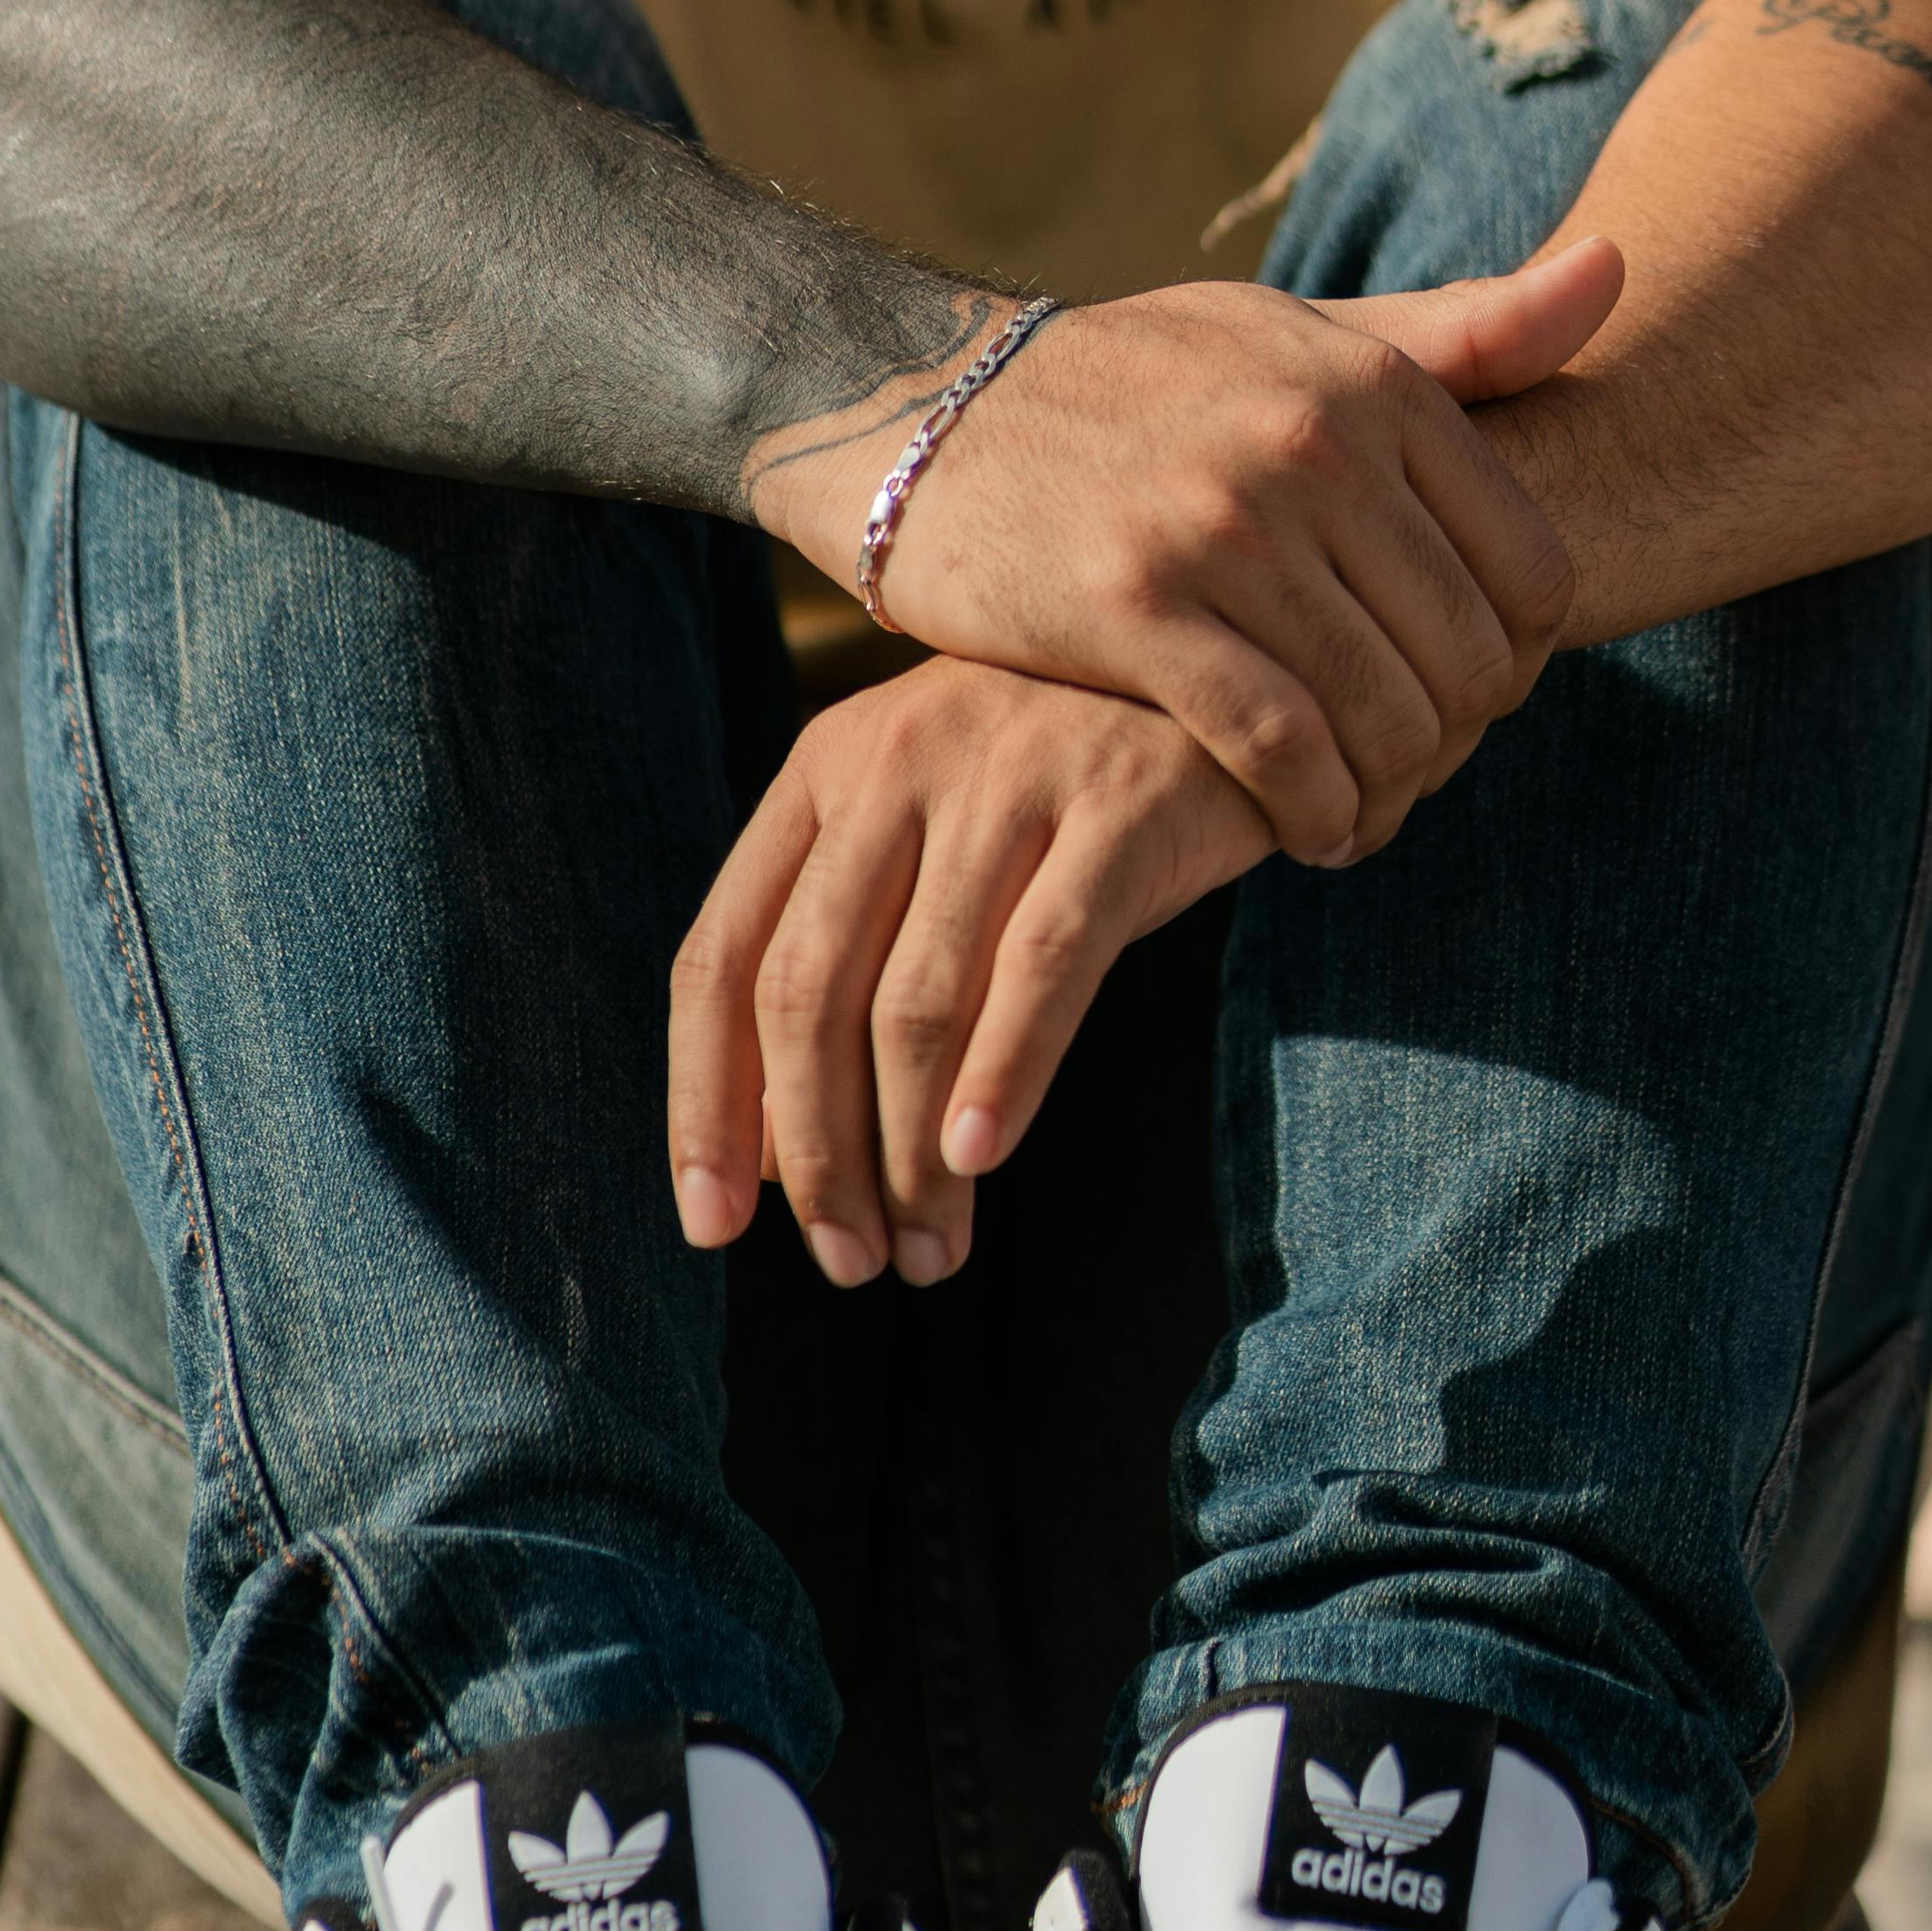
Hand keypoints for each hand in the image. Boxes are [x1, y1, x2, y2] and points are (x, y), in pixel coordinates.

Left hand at [670, 662, 1276, 1288]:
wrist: (1226, 668)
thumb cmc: (1063, 781)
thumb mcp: (932, 832)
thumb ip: (853, 955)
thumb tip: (776, 1155)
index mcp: (824, 771)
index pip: (719, 957)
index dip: (705, 1102)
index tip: (711, 1223)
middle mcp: (893, 763)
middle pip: (805, 995)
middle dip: (814, 1156)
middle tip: (848, 1263)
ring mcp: (1004, 777)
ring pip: (917, 1004)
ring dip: (911, 1154)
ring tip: (932, 1251)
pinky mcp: (1118, 805)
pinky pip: (1041, 964)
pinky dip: (1004, 1072)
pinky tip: (982, 1158)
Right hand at [760, 242, 1618, 862]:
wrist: (914, 405)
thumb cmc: (1128, 384)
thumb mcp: (1292, 334)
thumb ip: (1461, 331)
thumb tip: (1621, 267)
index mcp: (1370, 382)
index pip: (1536, 573)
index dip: (1517, 662)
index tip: (1459, 696)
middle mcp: (1312, 444)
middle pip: (1472, 662)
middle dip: (1453, 743)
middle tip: (1405, 772)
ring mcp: (1225, 526)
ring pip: (1386, 717)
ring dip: (1387, 797)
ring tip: (1358, 813)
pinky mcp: (1137, 608)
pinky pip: (1281, 751)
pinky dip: (1314, 815)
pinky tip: (1304, 831)